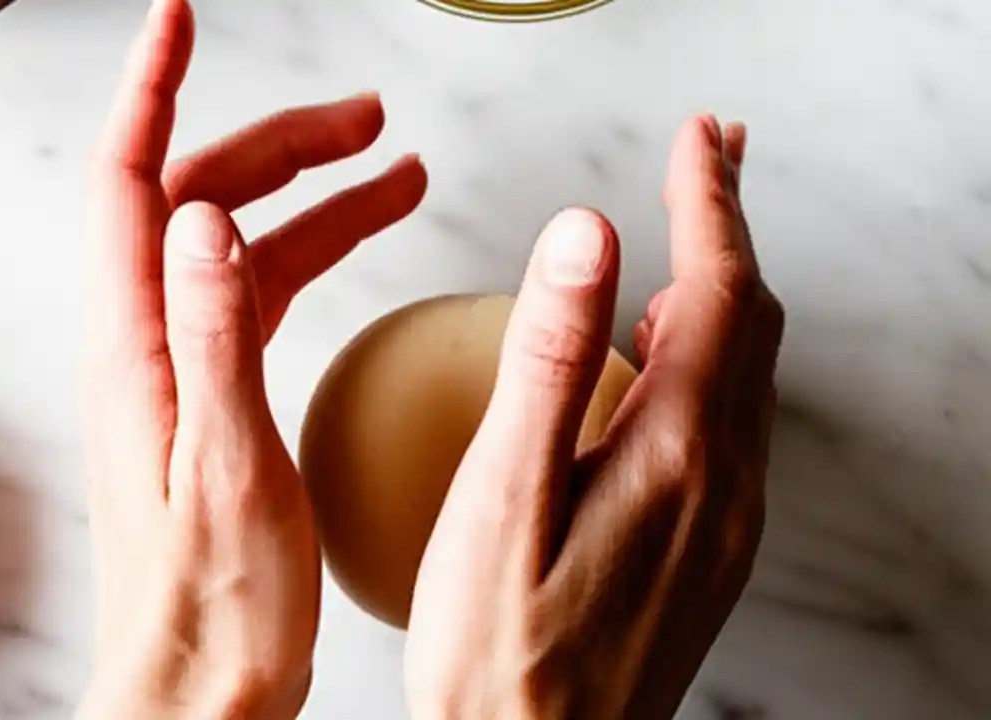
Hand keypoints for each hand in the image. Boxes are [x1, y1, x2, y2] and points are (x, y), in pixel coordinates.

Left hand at [78, 1, 425, 716]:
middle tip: (364, 116)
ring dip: (310, 198)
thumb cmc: (210, 607)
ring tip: (392, 165)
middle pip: (200, 202)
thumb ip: (210, 337)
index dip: (152, 94)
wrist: (196, 694)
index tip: (179, 19)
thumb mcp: (223, 467)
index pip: (130, 185)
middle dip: (277, 142)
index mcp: (138, 350)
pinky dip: (314, 258)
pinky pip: (263, 300)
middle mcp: (148, 347)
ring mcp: (182, 373)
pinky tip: (362, 247)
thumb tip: (204, 215)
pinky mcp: (216, 402)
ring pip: (241, 247)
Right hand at [404, 116, 782, 719]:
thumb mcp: (500, 497)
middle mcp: (725, 485)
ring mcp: (726, 523)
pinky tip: (664, 364)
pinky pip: (735, 427)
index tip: (698, 140)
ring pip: (751, 374)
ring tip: (688, 238)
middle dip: (729, 229)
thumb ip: (547, 360)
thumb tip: (586, 236)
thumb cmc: (498, 652)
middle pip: (753, 321)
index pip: (718, 291)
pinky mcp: (710, 551)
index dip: (710, 202)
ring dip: (726, 292)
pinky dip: (713, 361)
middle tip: (704, 160)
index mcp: (674, 457)